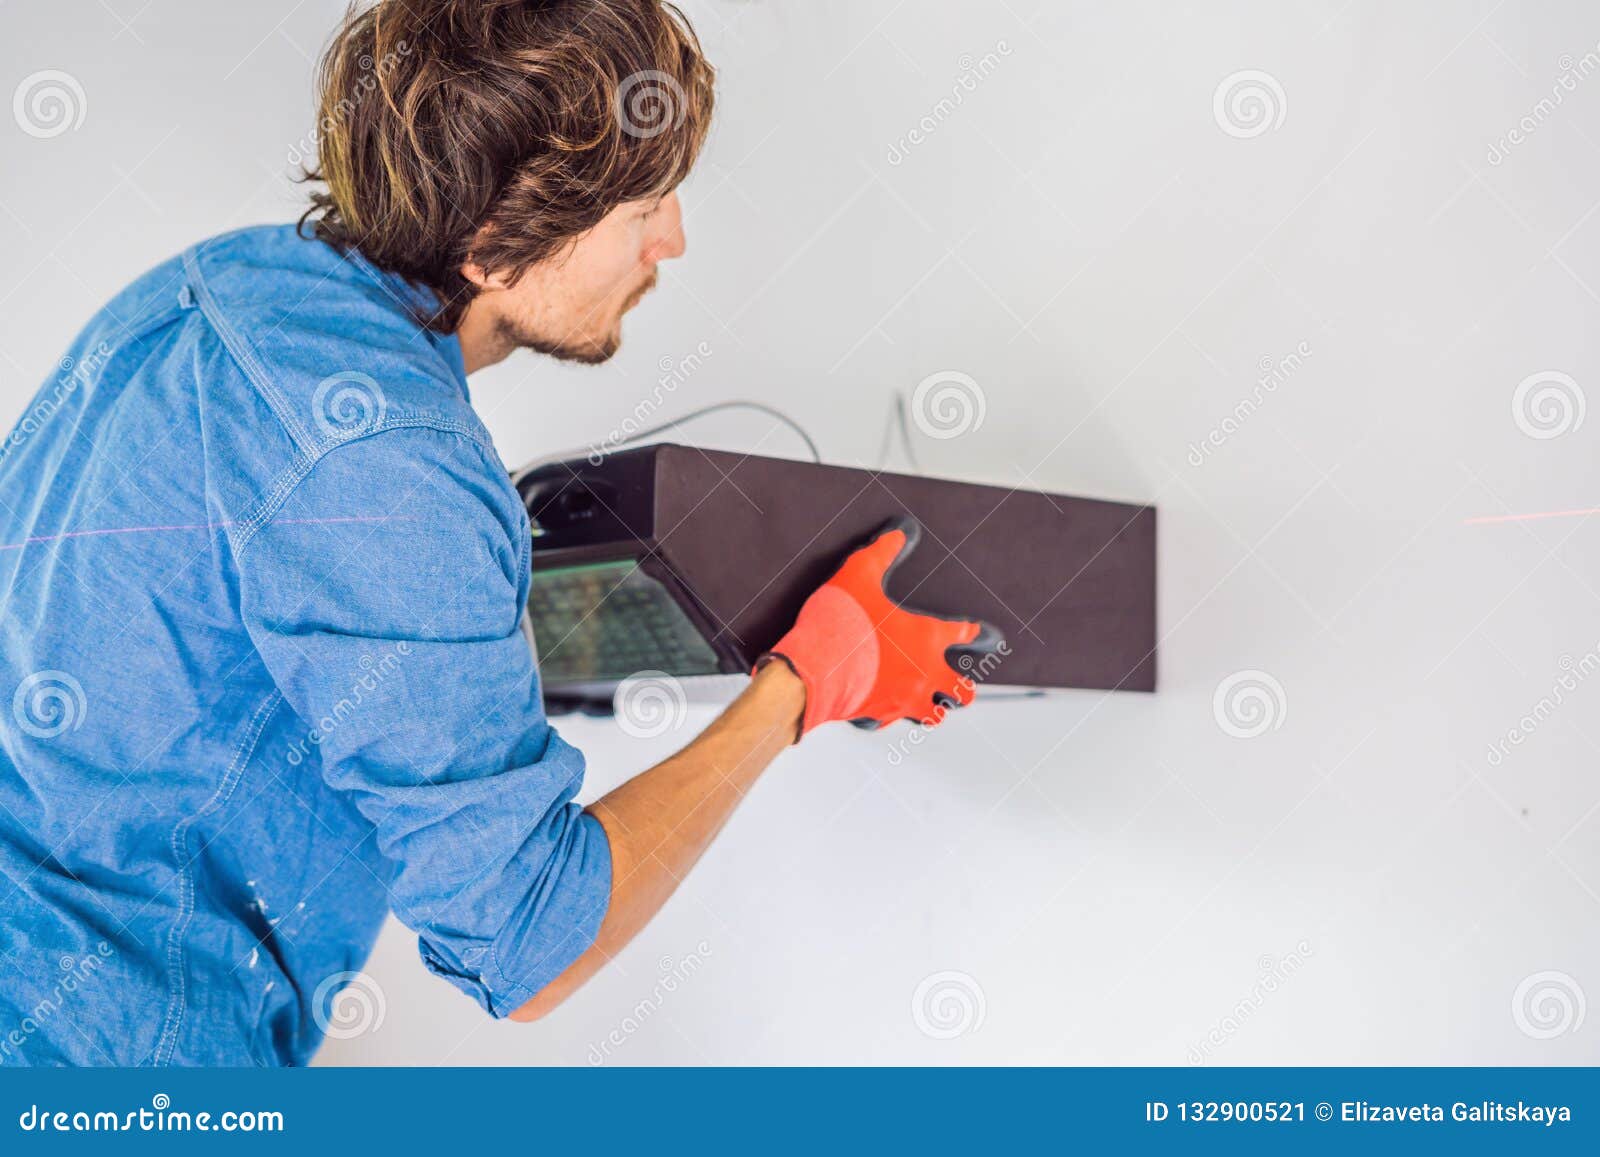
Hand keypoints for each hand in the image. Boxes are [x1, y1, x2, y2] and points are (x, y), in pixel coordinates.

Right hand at [755, 516, 1004, 741]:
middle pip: (962, 690)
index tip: (987, 635)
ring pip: (936, 714)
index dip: (977, 633)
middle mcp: (924, 672)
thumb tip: (900, 532)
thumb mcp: (859, 574)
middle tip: (958, 683)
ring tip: (930, 701)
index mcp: (926, 637)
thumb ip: (882, 552)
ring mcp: (905, 699)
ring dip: (935, 706)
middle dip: (963, 686)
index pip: (964, 634)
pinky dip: (893, 714)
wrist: (812, 670)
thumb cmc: (839, 621)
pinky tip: (884, 707)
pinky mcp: (881, 716)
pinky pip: (895, 722)